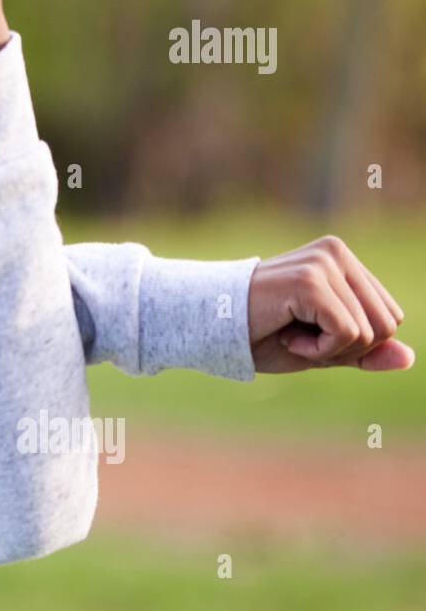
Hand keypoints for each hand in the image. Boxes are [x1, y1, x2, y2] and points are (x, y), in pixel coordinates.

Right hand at [247, 235, 412, 372]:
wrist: (205, 324)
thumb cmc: (258, 333)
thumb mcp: (321, 348)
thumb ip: (364, 351)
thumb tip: (409, 357)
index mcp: (342, 259)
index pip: (389, 316)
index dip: (354, 341)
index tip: (308, 331)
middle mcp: (336, 253)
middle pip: (386, 325)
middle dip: (346, 348)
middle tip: (299, 336)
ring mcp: (324, 264)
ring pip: (370, 333)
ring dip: (330, 350)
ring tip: (290, 333)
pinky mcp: (311, 282)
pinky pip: (347, 334)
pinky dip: (318, 351)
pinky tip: (286, 336)